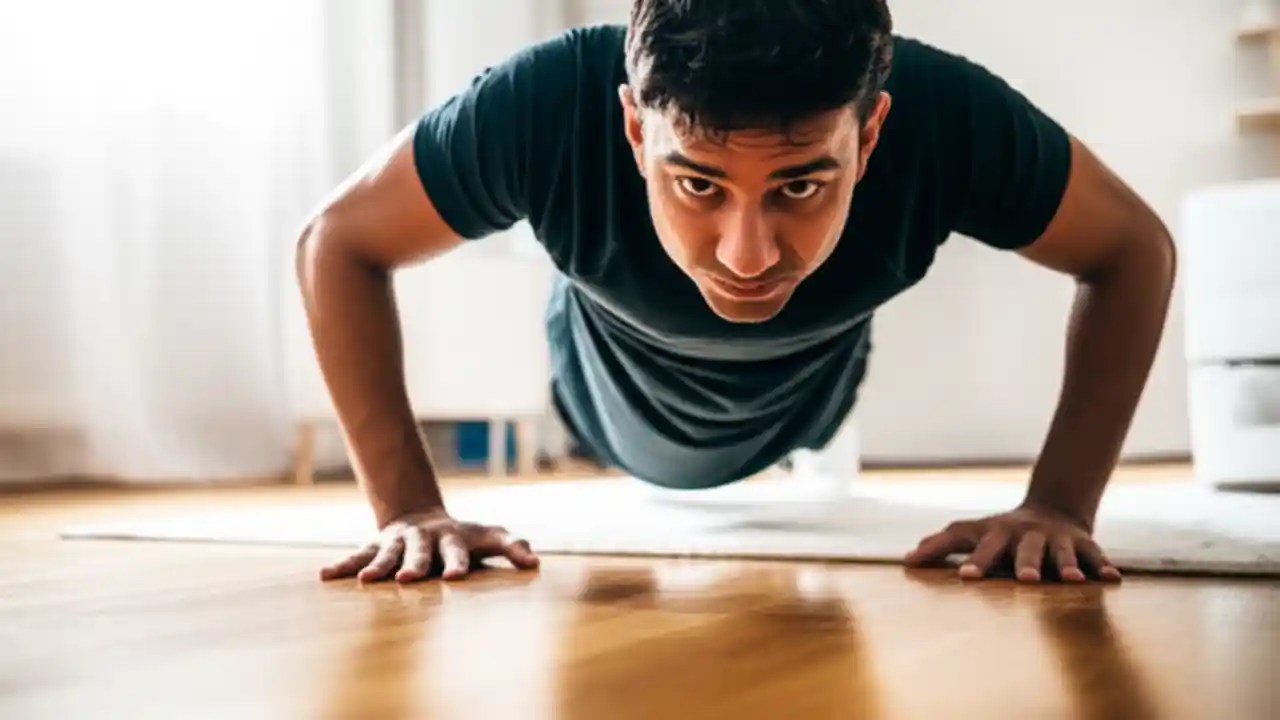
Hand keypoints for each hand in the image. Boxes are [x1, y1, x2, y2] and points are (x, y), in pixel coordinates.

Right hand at [320, 509, 539, 582]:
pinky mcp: (377, 546)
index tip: (455, 578)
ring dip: (377, 566)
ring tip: (365, 581)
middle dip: (412, 564)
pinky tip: (325, 576)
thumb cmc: (465, 537)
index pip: (457, 551)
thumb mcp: (489, 538)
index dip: (457, 563)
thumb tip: (535, 561)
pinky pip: (358, 554)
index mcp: (452, 538)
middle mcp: (423, 538)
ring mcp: (398, 541)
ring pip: (386, 553)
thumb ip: (511, 547)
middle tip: (407, 579)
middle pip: (418, 551)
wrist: (422, 516)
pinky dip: (343, 564)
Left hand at [903, 503, 1121, 582]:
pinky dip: (1103, 566)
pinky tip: (1112, 580)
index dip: (975, 561)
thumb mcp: (972, 532)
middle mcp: (1026, 534)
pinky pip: (1095, 554)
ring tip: (1072, 581)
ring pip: (1061, 552)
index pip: (982, 546)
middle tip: (1025, 581)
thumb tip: (906, 560)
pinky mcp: (1081, 542)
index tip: (966, 579)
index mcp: (996, 533)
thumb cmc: (1000, 532)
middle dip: (1026, 564)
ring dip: (1067, 566)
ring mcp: (1055, 538)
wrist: (1050, 509)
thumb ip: (941, 545)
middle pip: (1025, 549)